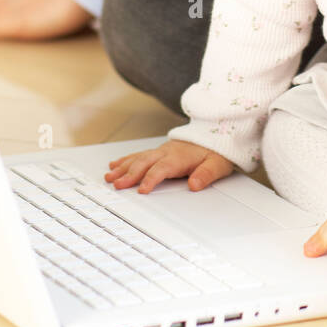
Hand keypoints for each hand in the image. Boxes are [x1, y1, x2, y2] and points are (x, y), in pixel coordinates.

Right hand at [104, 140, 234, 193]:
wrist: (214, 136)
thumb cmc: (216, 153)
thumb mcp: (217, 165)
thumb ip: (205, 175)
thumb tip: (194, 185)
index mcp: (179, 157)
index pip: (162, 169)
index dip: (151, 179)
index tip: (141, 190)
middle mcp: (167, 152)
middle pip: (144, 163)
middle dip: (129, 174)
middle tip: (117, 184)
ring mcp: (161, 151)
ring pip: (138, 158)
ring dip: (122, 167)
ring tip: (109, 176)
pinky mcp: (158, 151)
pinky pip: (138, 154)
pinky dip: (125, 159)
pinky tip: (114, 165)